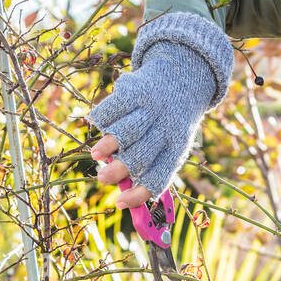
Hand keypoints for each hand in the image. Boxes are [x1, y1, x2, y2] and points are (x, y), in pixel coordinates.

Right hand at [88, 12, 233, 207]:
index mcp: (176, 147)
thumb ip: (151, 162)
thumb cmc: (171, 122)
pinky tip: (96, 124)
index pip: (159, 177)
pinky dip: (102, 117)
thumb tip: (124, 193)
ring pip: (126, 132)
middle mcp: (165, 128)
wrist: (184, 76)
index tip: (120, 203)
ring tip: (96, 156)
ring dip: (109, 146)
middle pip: (140, 156)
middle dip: (119, 171)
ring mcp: (150, 108)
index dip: (139, 194)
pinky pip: (114, 106)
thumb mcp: (172, 141)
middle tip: (103, 178)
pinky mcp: (136, 90)